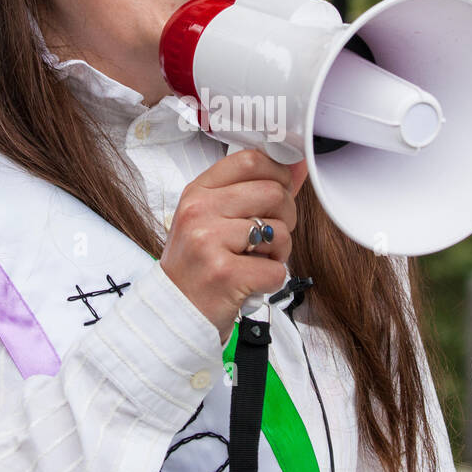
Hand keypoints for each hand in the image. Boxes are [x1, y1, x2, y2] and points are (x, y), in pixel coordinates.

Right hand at [159, 150, 307, 341]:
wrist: (174, 312)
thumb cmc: (197, 265)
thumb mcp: (213, 219)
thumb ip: (253, 191)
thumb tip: (297, 166)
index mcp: (197, 192)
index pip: (250, 160)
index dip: (278, 173)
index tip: (282, 189)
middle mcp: (199, 211)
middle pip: (273, 193)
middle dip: (286, 217)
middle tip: (271, 237)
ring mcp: (209, 241)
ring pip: (280, 231)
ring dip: (280, 252)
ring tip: (257, 261)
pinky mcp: (224, 273)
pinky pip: (276, 269)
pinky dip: (272, 280)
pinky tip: (251, 282)